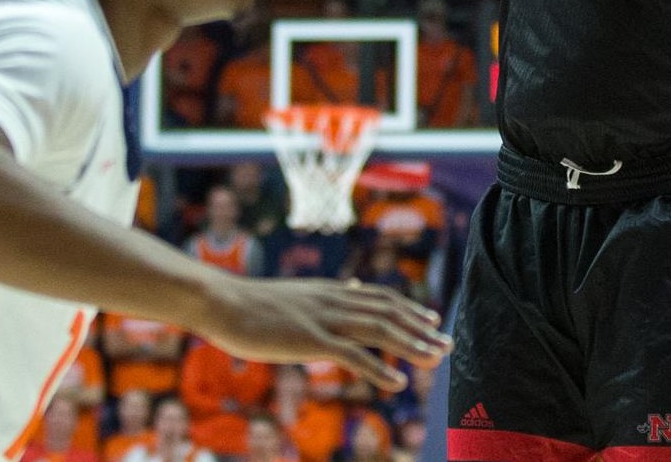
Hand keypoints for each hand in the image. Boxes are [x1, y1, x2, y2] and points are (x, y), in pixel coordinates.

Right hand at [199, 276, 449, 391]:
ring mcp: (324, 319)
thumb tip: (350, 288)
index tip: (433, 319)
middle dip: (421, 329)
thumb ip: (327, 295)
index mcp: (330, 291)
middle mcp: (333, 300)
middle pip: (389, 312)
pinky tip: (397, 382)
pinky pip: (354, 355)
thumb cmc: (253, 304)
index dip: (410, 308)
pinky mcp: (311, 339)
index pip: (380, 297)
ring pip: (379, 330)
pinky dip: (379, 368)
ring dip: (411, 346)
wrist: (223, 302)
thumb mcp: (298, 295)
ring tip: (435, 359)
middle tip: (448, 344)